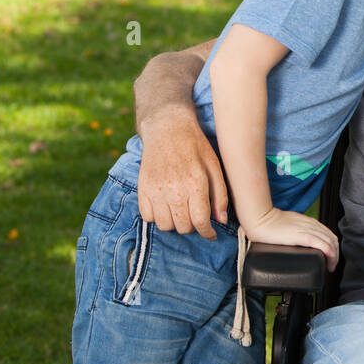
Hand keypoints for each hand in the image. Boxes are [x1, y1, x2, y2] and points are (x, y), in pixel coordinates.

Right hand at [137, 109, 228, 239]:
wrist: (168, 129)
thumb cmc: (195, 147)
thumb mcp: (215, 166)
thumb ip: (220, 194)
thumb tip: (221, 220)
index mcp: (195, 183)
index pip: (200, 221)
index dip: (208, 233)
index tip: (210, 233)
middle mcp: (174, 189)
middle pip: (183, 227)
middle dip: (193, 226)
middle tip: (196, 215)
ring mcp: (155, 190)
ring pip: (165, 225)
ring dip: (175, 223)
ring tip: (181, 211)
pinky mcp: (142, 188)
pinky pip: (147, 217)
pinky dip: (157, 217)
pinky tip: (166, 206)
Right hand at [245, 207, 339, 271]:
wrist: (261, 219)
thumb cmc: (270, 223)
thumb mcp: (289, 225)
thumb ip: (296, 232)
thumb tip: (298, 243)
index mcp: (309, 222)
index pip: (328, 234)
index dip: (332, 247)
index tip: (330, 258)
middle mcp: (311, 224)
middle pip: (332, 239)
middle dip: (335, 253)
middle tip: (331, 265)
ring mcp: (308, 230)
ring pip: (330, 242)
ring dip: (333, 256)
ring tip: (329, 266)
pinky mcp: (303, 236)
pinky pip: (322, 244)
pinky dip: (329, 253)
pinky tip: (328, 261)